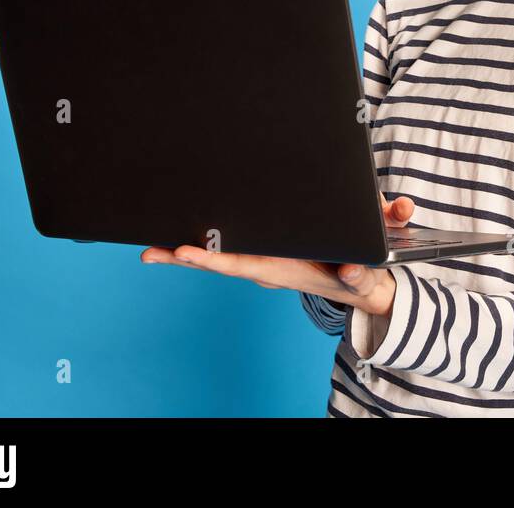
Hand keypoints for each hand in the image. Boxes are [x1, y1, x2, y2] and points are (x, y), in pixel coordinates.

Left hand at [139, 193, 414, 317]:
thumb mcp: (365, 273)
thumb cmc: (359, 273)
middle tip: (148, 251)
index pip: (242, 263)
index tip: (184, 250)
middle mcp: (266, 266)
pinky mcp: (265, 251)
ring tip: (153, 244)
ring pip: (219, 253)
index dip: (212, 258)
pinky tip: (183, 231)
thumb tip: (353, 271)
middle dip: (183, 256)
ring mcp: (263, 259)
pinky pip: (229, 247)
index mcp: (284, 270)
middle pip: (219, 261)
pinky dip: (206, 240)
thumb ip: (361, 272)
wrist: (359, 282)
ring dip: (186, 249)